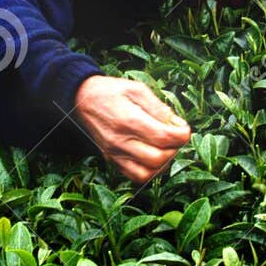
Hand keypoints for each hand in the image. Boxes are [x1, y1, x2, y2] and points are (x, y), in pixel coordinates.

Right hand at [73, 75, 191, 184]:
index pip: (164, 137)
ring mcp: (115, 153)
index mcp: (129, 120)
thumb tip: (176, 124)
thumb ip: (158, 107)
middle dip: (174, 149)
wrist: (82, 99)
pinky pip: (135, 176)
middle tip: (174, 137)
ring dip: (163, 164)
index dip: (182, 135)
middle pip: (158, 158)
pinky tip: (154, 156)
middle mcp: (120, 141)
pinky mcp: (111, 160)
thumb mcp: (137, 89)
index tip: (183, 128)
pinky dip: (150, 171)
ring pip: (147, 173)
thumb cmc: (111, 91)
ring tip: (165, 148)